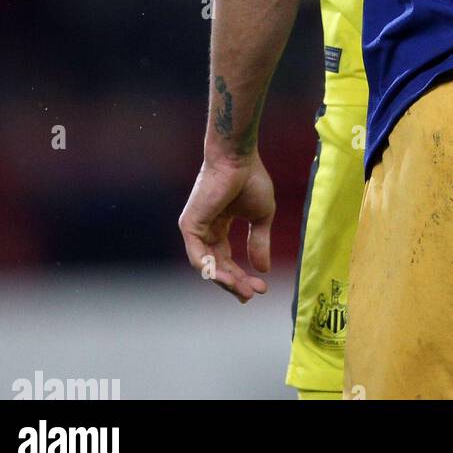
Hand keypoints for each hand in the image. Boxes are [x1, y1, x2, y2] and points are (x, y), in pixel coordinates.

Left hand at [179, 153, 274, 302]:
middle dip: (235, 282)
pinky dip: (212, 270)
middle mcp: (205, 230)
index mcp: (219, 226)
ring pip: (207, 266)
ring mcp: (195, 228)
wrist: (239, 158)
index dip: (242, 275)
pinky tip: (228, 278)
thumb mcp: (261, 216)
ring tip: (244, 290)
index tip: (261, 288)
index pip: (226, 259)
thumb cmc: (251, 178)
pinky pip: (198, 256)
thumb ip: (259, 242)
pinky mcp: (190, 225)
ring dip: (226, 281)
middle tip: (252, 294)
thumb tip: (263, 270)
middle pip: (217, 266)